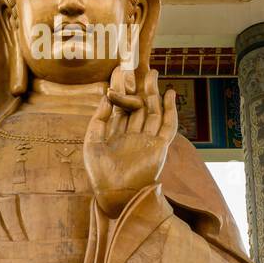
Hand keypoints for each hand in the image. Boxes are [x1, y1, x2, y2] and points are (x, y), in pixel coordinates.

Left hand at [84, 67, 176, 216]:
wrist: (115, 195)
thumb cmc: (100, 173)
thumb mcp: (93, 141)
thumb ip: (99, 119)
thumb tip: (106, 95)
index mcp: (117, 135)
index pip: (122, 107)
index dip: (122, 90)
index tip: (121, 71)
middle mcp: (133, 136)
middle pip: (139, 106)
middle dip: (140, 87)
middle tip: (141, 67)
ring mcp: (147, 141)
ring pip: (153, 112)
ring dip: (155, 93)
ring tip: (154, 74)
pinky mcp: (159, 147)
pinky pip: (168, 126)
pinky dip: (170, 110)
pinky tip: (170, 95)